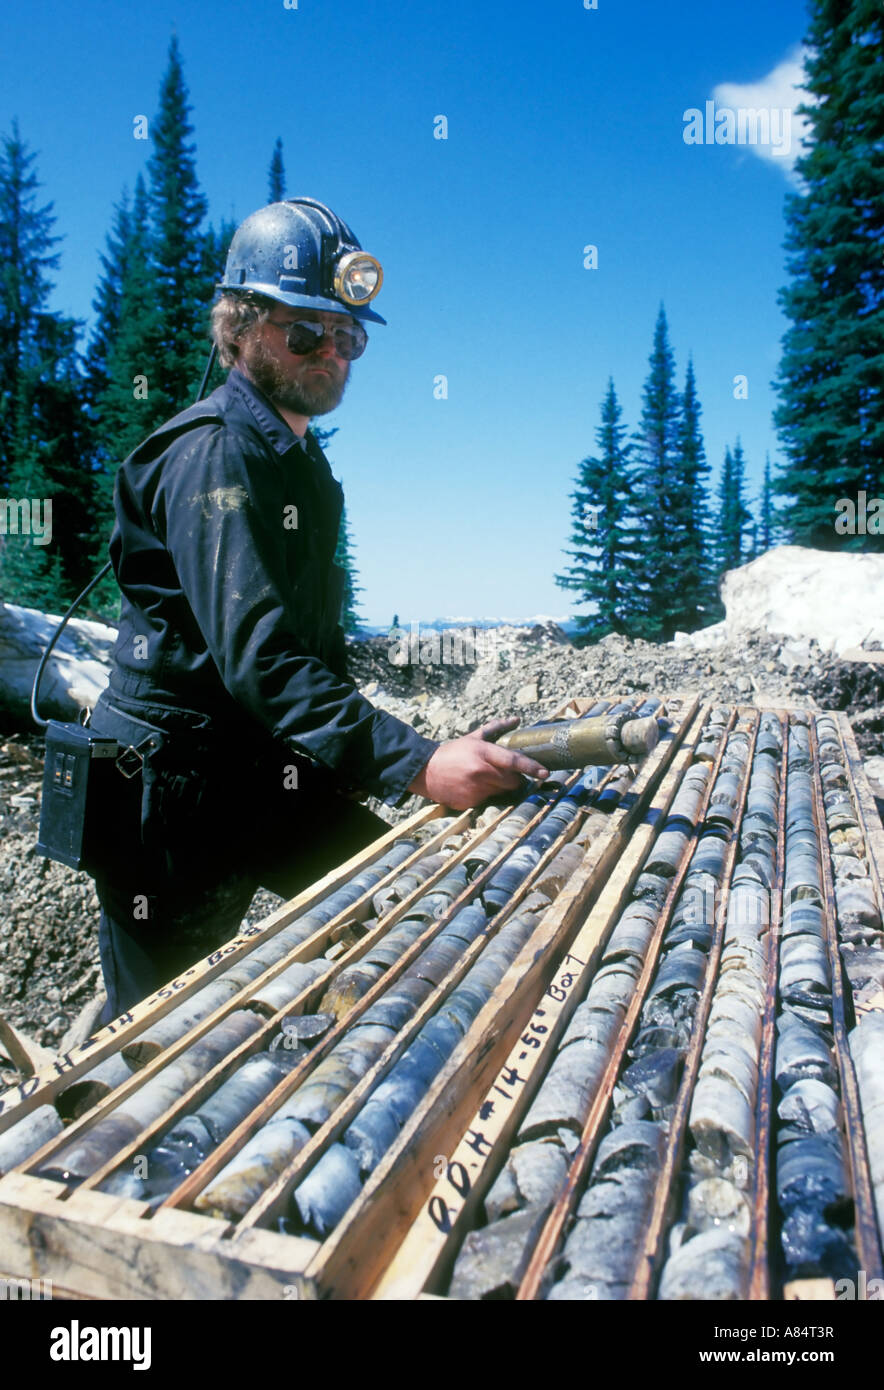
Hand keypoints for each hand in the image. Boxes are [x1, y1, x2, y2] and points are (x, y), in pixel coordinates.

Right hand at [408, 716, 548, 810]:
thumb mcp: (473, 738)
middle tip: (506, 774)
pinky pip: (488, 801)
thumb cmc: (453, 752)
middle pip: (513, 781)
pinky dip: (486, 795)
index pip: (513, 761)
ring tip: (484, 778)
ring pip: (502, 792)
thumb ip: (496, 728)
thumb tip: (516, 719)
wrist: (426, 771)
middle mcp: (481, 772)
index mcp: (483, 753)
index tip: (545, 772)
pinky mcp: (470, 802)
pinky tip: (473, 787)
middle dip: (515, 779)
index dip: (531, 767)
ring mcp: (476, 789)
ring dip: (500, 787)